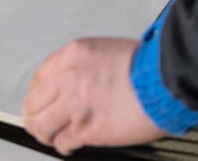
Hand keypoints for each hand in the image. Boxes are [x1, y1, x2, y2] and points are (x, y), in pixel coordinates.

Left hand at [23, 37, 165, 155]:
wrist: (164, 81)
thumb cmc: (146, 65)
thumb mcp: (105, 50)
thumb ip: (85, 64)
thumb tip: (78, 80)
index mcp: (72, 56)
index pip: (39, 76)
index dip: (38, 93)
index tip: (40, 101)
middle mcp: (67, 79)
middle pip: (34, 102)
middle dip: (33, 114)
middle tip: (36, 121)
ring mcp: (74, 105)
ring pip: (41, 124)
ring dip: (43, 133)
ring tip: (48, 137)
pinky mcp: (87, 129)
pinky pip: (62, 141)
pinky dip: (62, 146)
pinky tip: (66, 146)